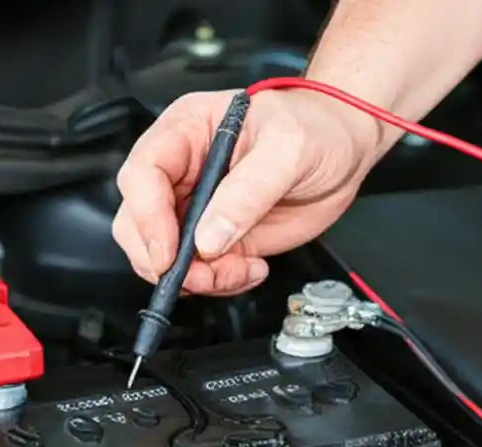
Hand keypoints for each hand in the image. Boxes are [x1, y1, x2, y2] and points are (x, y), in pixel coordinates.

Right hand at [112, 88, 381, 295]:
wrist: (344, 150)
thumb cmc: (315, 128)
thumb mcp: (287, 148)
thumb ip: (247, 192)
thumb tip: (208, 238)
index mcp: (184, 132)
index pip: (141, 175)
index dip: (147, 218)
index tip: (169, 253)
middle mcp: (180, 172)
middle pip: (136, 222)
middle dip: (163, 259)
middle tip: (201, 275)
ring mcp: (194, 209)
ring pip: (161, 256)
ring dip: (195, 278)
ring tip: (237, 271)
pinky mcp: (214, 239)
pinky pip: (196, 274)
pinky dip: (218, 283)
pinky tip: (250, 269)